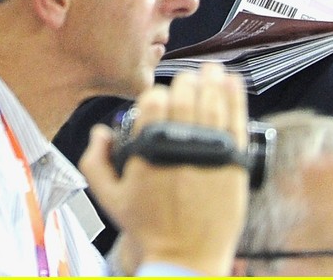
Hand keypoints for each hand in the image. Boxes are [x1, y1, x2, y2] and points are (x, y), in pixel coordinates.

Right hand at [80, 66, 248, 276]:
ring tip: (211, 72)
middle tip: (187, 85)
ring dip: (211, 79)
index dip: (157, 94)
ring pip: (212, 97)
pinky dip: (234, 93)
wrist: (186, 259)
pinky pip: (236, 114)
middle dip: (185, 83)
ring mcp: (210, 147)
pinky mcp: (234, 156)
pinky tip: (231, 81)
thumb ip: (96, 163)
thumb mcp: (111, 200)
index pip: (154, 98)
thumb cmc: (150, 231)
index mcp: (149, 147)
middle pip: (185, 92)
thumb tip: (99, 132)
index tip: (162, 98)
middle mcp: (180, 142)